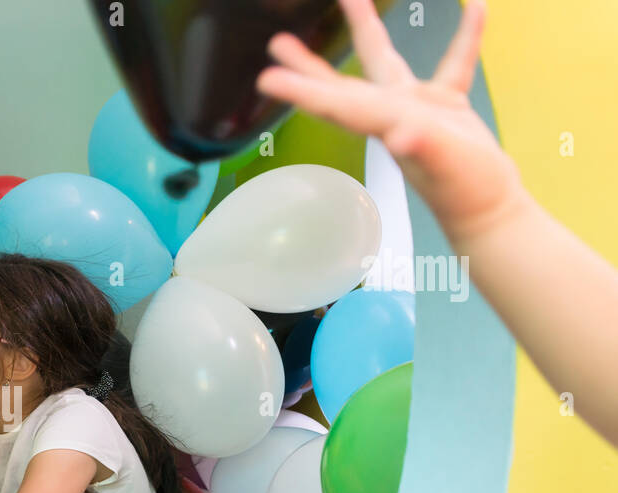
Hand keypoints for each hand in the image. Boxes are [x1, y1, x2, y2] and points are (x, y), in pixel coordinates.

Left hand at [256, 0, 527, 244]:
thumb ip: (422, 147)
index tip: (267, 77)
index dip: (300, 88)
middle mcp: (389, 113)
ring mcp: (415, 108)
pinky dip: (465, 36)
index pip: (332, 103)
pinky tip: (474, 6)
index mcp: (382, 123)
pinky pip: (453, 63)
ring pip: (385, 61)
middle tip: (278, 42)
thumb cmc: (462, 191)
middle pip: (339, 83)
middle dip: (309, 63)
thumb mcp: (443, 163)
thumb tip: (402, 136)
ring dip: (368, 30)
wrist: (489, 209)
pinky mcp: (446, 107)